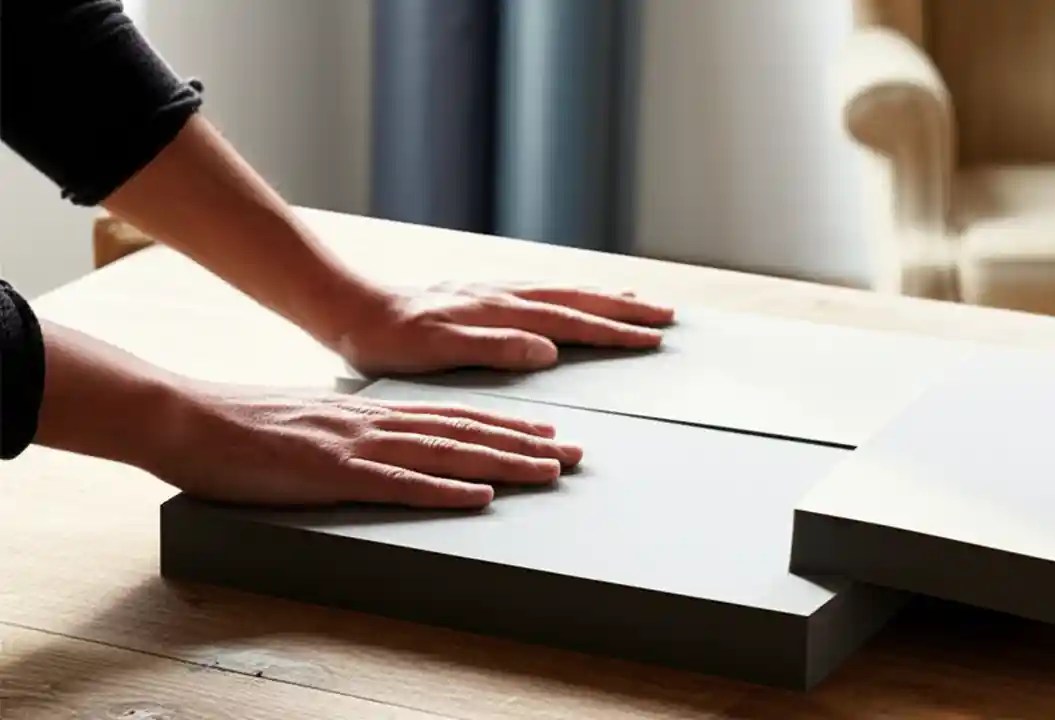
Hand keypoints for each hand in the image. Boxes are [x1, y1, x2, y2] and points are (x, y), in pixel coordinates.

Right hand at [152, 384, 582, 508]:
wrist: (190, 418)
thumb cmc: (248, 426)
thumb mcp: (315, 424)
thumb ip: (356, 433)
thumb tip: (387, 446)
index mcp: (372, 414)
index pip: (454, 419)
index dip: (506, 427)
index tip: (549, 435)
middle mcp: (376, 424)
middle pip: (465, 433)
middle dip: (526, 444)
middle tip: (575, 455)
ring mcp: (357, 447)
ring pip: (446, 454)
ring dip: (502, 463)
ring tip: (548, 471)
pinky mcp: (332, 475)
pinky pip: (396, 485)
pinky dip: (442, 491)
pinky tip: (478, 497)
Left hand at [336, 282, 675, 374]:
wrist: (348, 309)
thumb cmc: (387, 340)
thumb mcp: (436, 350)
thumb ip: (493, 348)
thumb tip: (548, 349)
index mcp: (497, 312)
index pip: (570, 322)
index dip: (614, 331)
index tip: (652, 338)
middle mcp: (501, 296)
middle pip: (577, 299)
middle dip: (624, 309)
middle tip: (665, 317)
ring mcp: (492, 293)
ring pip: (561, 291)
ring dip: (602, 297)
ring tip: (636, 300)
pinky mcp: (479, 295)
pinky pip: (540, 291)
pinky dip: (569, 294)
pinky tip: (572, 297)